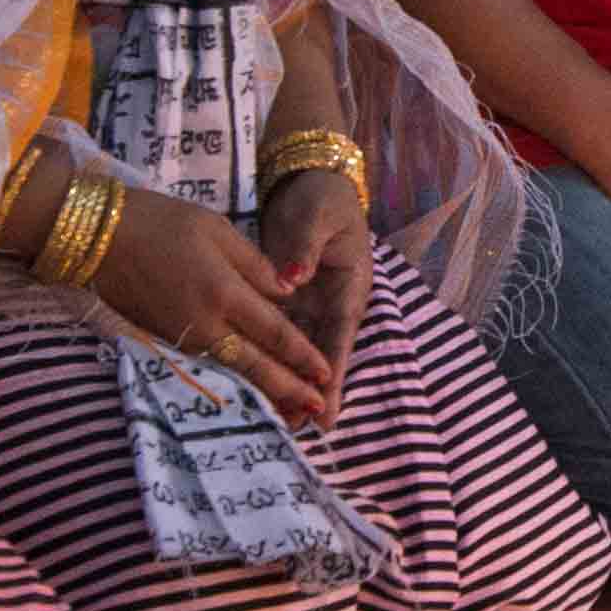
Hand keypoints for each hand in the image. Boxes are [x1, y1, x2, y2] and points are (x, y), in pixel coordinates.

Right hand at [95, 172, 349, 426]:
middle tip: (317, 411)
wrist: (98, 237)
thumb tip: (287, 295)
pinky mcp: (166, 340)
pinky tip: (250, 388)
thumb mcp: (217, 230)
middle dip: (290, 390)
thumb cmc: (162, 223)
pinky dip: (235, 380)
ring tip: (291, 412)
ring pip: (233, 372)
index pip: (275, 333)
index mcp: (225, 292)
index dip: (302, 356)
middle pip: (256, 366)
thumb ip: (255, 265)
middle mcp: (206, 324)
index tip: (326, 373)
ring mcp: (183, 337)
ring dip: (264, 393)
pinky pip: (210, 365)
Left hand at [254, 164, 373, 406]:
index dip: (333, 373)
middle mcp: (332, 303)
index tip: (328, 408)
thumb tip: (291, 280)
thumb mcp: (317, 216)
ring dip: (293, 383)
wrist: (307, 182)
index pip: (339, 336)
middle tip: (303, 428)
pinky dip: (272, 360)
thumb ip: (304, 246)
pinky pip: (280, 337)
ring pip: (300, 352)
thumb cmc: (320, 197)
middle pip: (322, 354)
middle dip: (314, 391)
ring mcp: (310, 305)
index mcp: (349, 286)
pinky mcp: (287, 301)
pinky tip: (262, 384)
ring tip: (283, 419)